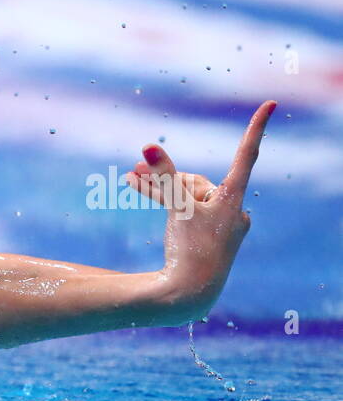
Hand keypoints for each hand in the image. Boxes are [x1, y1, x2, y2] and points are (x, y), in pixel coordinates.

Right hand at [125, 100, 275, 318]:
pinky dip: (171, 206)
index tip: (269, 104)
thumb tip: (149, 145)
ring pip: (189, 199)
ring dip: (161, 190)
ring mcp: (222, 226)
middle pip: (197, 182)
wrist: (190, 296)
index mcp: (233, 198)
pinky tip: (150, 198)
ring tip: (130, 182)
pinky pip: (189, 214)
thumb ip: (163, 176)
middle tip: (132, 172)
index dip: (256, 127)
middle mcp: (233, 210)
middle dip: (165, 177)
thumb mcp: (175, 209)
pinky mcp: (210, 240)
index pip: (246, 153)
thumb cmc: (189, 251)